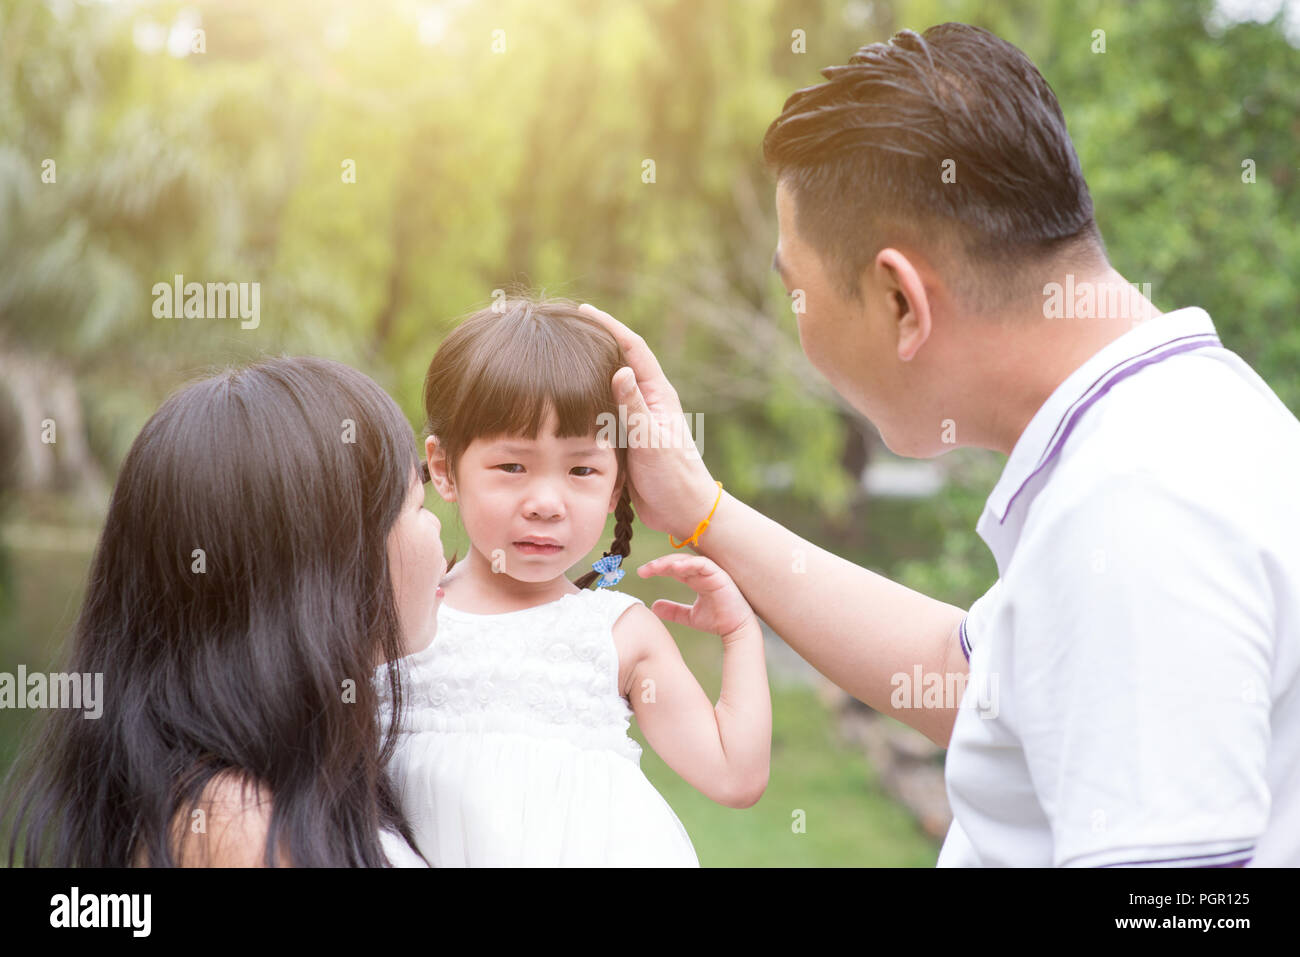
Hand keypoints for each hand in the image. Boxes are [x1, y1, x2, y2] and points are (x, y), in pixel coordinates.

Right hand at [578, 302, 720, 540]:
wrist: (684, 512)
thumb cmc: (674, 477)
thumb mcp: (651, 440)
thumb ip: (634, 406)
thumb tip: (620, 369)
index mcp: (658, 394)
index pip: (632, 348)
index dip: (609, 327)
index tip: (584, 311)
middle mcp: (647, 401)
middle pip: (619, 361)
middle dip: (596, 342)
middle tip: (566, 327)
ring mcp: (637, 419)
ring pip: (608, 387)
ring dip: (588, 371)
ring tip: (560, 356)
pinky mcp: (627, 438)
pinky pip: (603, 413)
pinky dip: (586, 402)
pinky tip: (566, 400)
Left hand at [637, 553, 757, 643]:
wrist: (736, 630)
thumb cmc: (716, 621)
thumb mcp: (689, 617)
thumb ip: (673, 611)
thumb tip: (653, 607)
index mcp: (695, 579)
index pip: (673, 568)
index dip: (657, 568)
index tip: (641, 573)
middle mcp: (702, 573)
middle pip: (677, 561)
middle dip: (659, 564)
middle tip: (644, 570)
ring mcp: (711, 572)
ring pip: (688, 560)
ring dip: (671, 562)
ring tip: (656, 567)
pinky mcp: (720, 575)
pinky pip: (703, 564)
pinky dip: (689, 564)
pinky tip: (675, 568)